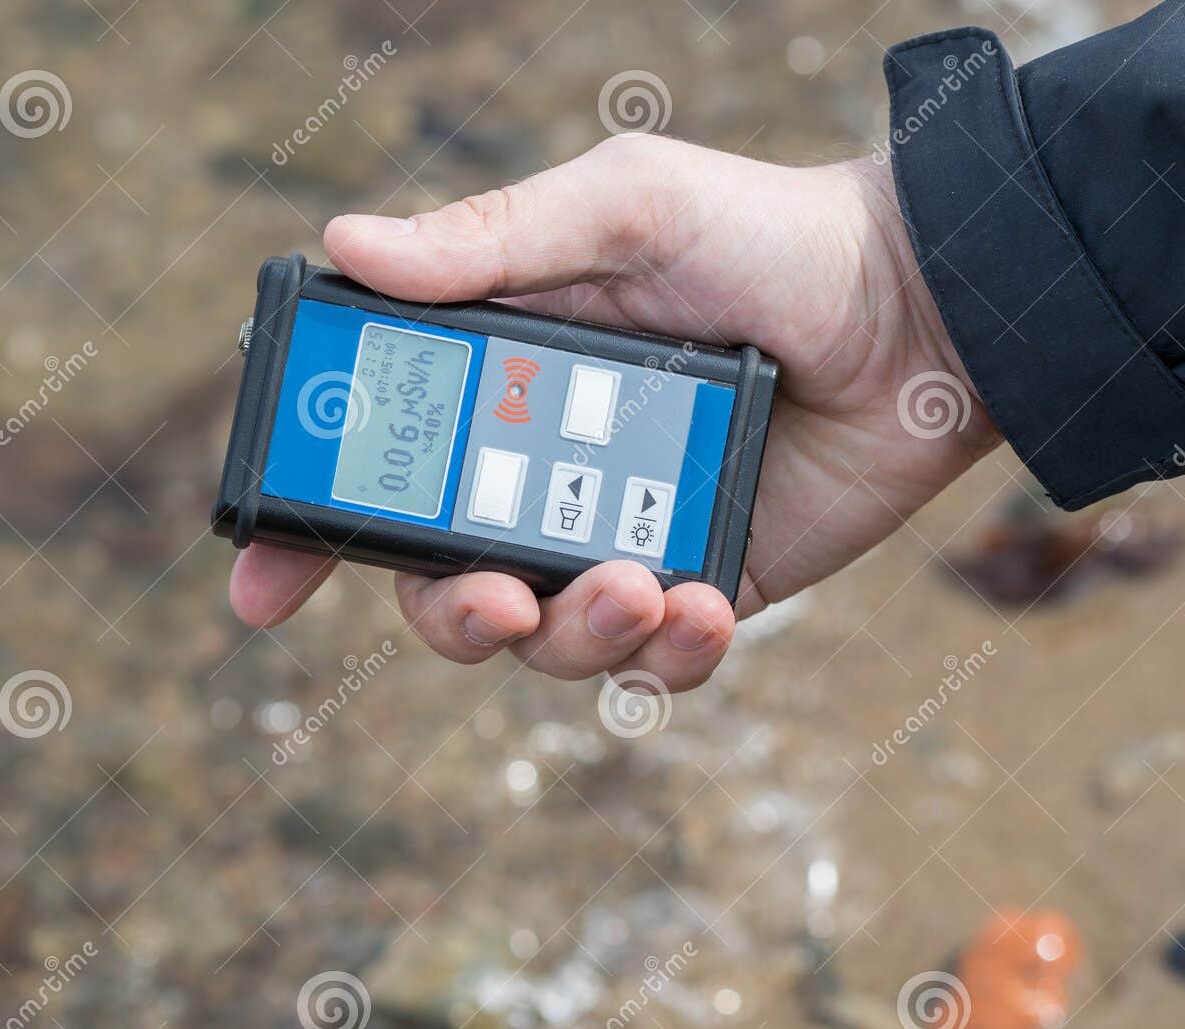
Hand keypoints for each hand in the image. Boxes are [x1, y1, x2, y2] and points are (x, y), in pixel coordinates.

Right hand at [229, 135, 998, 689]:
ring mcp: (630, 535)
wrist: (922, 312)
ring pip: (551, 642)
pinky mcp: (710, 585)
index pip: (385, 468)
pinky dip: (669, 655)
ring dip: (576, 635)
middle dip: (453, 613)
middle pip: (447, 584)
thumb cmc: (769, 238)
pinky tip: (702, 606)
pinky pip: (658, 663)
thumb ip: (495, 242)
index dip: (311, 533)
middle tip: (500, 597)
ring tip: (645, 585)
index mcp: (507, 384)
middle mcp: (553, 472)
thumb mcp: (625, 210)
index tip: (262, 584)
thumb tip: (347, 245)